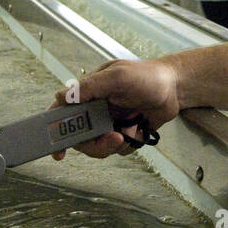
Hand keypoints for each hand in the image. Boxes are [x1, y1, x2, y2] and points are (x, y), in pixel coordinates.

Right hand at [49, 59, 180, 159]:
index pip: (62, 112)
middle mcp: (94, 110)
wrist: (174, 89)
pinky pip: (117, 149)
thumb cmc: (146, 76)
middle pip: (78, 137)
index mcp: (87, 94)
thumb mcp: (118, 76)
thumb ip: (91, 87)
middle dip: (93, 144)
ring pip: (97, 146)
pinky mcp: (122, 134)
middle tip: (113, 139)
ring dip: (110, 146)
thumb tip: (61, 96)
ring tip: (127, 134)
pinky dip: (127, 144)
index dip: (54, 131)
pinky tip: (138, 130)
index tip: (57, 151)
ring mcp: (108, 124)